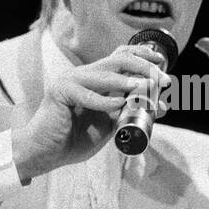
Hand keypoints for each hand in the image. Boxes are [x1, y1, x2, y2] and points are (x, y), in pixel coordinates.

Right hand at [11, 43, 170, 179]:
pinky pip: (87, 94)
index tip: (162, 61)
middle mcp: (84, 74)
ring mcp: (70, 80)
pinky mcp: (60, 92)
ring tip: (145, 86)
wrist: (45, 153)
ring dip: (128, 80)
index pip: (121, 56)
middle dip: (144, 67)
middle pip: (118, 59)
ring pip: (105, 73)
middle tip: (162, 80)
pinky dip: (105, 100)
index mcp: (95, 79)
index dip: (142, 54)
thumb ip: (132, 113)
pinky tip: (119, 106)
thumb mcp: (111, 125)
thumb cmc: (75, 140)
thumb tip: (163, 106)